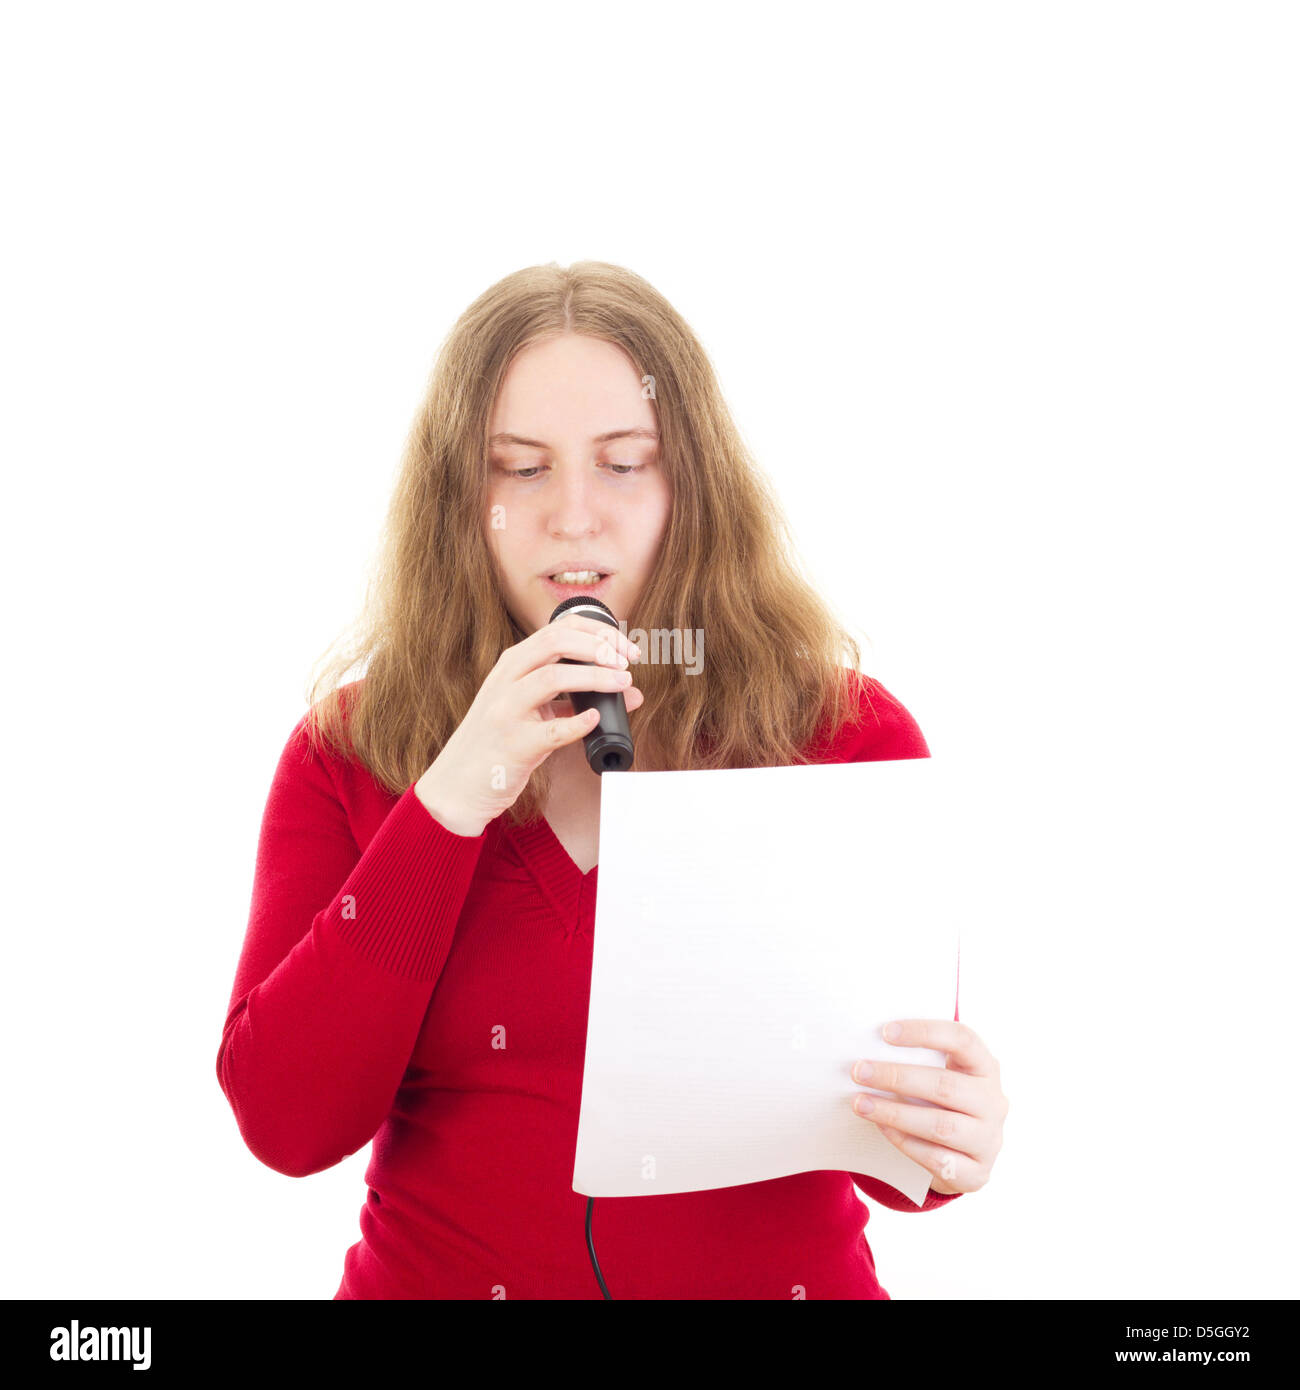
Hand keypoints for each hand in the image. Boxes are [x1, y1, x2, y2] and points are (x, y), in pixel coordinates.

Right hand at [414, 613, 643, 834]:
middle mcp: (505, 680)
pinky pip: (551, 729)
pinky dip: (578, 722)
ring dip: (595, 678)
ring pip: (553, 677)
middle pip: (555, 642)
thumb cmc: (498, 745)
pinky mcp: (513, 745)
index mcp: (512, 665)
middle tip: (627, 662)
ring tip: (622, 684)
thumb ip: (575, 700)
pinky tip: (595, 719)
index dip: (597, 631)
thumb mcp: (532, 712)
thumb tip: (631, 693)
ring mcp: (506, 711)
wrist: (457, 786)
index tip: (625, 647)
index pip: (558, 628)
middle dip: (598, 646)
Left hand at [850, 1020, 1007, 1195]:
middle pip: (946, 1085)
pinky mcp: (976, 1173)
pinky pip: (937, 1158)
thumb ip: (919, 1060)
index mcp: (986, 1067)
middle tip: (859, 1071)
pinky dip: (904, 1141)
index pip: (962, 1040)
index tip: (885, 1032)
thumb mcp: (941, 1075)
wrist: (963, 1158)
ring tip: (860, 1103)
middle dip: (897, 1077)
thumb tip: (870, 1050)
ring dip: (895, 1113)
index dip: (925, 1032)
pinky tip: (881, 1127)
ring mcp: (988, 1140)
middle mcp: (993, 1102)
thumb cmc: (942, 1103)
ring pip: (941, 1125)